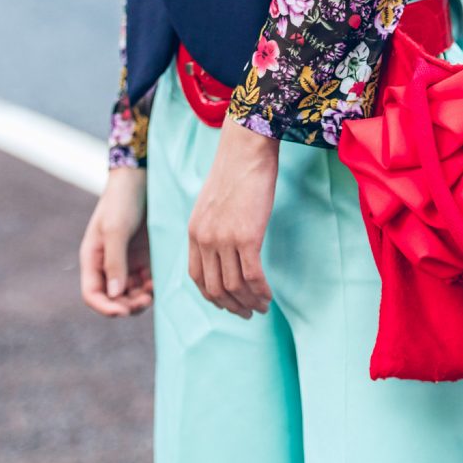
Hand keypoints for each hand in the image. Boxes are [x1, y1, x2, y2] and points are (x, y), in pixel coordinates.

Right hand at [79, 167, 153, 316]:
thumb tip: (115, 296)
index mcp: (93, 259)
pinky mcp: (145, 255)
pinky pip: (146, 280)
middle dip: (126, 306)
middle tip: (143, 302)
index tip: (122, 312)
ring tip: (152, 294)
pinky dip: (151, 287)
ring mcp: (127, 260)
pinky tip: (158, 284)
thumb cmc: (122, 201)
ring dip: (139, 299)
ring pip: (130, 293)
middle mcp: (108, 263)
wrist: (140, 177)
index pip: (93, 294)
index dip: (104, 308)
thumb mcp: (115, 230)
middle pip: (113, 298)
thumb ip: (115, 262)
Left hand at [188, 116, 277, 318]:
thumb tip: (224, 246)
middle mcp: (205, 239)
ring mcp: (224, 239)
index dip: (213, 297)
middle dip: (232, 306)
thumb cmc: (235, 170)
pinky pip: (252, 276)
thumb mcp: (212, 202)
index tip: (228, 303)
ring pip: (234, 287)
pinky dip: (261, 291)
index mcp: (194, 232)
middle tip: (248, 313)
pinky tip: (268, 295)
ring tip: (262, 307)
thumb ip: (212, 226)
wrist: (246, 149)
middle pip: (214, 289)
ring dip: (249, 303)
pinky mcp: (247, 236)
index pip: (197, 278)